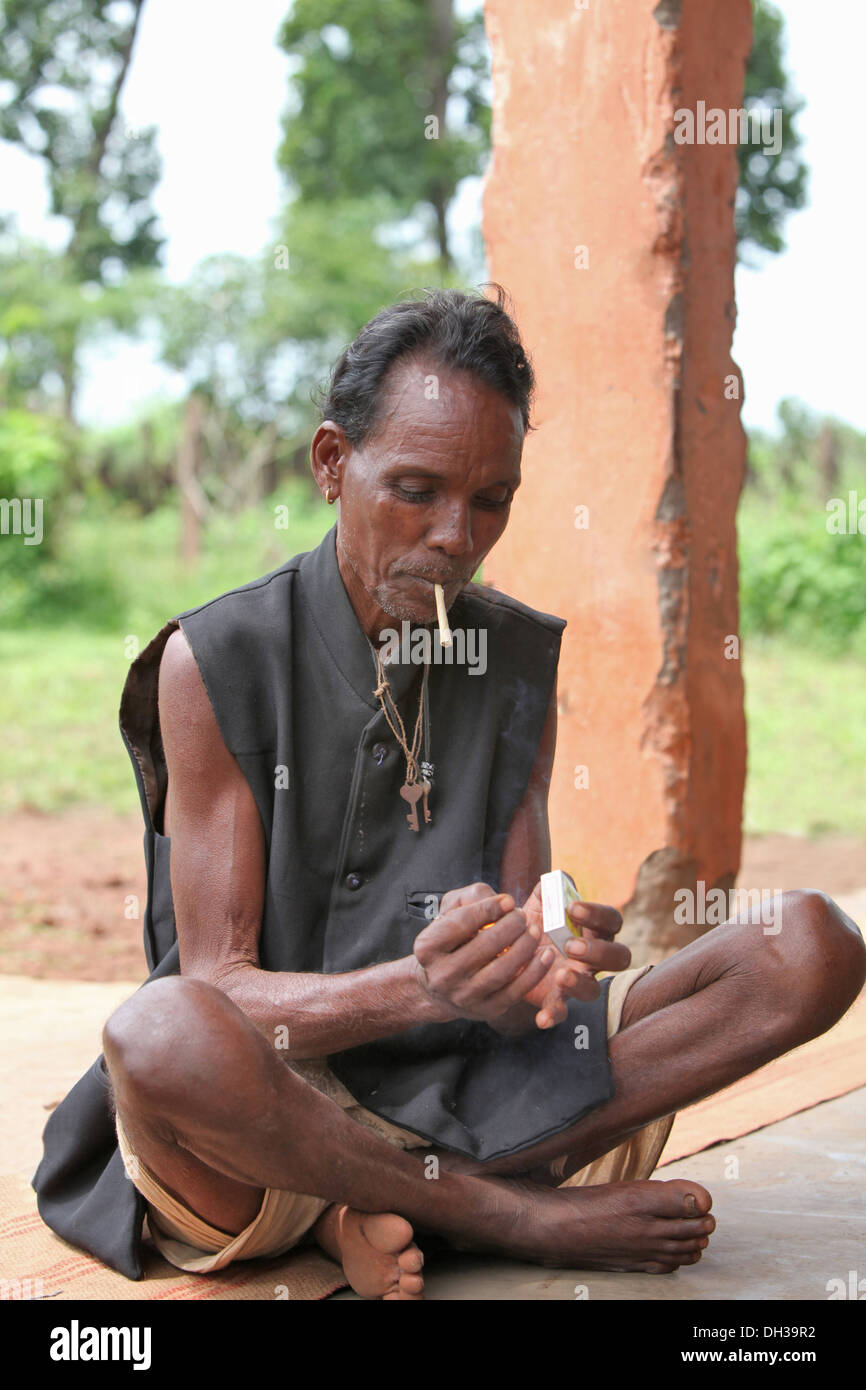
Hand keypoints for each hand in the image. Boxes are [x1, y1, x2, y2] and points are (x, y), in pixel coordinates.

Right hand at [413, 881, 555, 1024]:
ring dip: (524, 948)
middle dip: (509, 927)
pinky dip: (534, 972)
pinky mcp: (487, 1010)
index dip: (487, 909)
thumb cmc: (453, 939)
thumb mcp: (451, 912)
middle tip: (523, 916)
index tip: (508, 901)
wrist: (442, 985)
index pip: (459, 924)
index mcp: (427, 947)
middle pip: (482, 947)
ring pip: (500, 971)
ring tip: (535, 931)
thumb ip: (474, 897)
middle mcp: (442, 975)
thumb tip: (506, 904)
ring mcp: (464, 996)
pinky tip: (546, 955)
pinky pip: (515, 992)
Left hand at [518, 883, 631, 1028]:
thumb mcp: (538, 902)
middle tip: (571, 945)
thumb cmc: (532, 920)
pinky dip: (554, 1015)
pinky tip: (541, 1018)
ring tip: (560, 975)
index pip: (611, 920)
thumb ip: (548, 889)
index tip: (572, 908)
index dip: (597, 914)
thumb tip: (556, 879)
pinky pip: (562, 1012)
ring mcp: (576, 980)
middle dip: (599, 951)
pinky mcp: (556, 999)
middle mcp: (591, 957)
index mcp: (593, 929)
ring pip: (594, 990)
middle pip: (618, 957)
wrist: (505, 947)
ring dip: (580, 983)